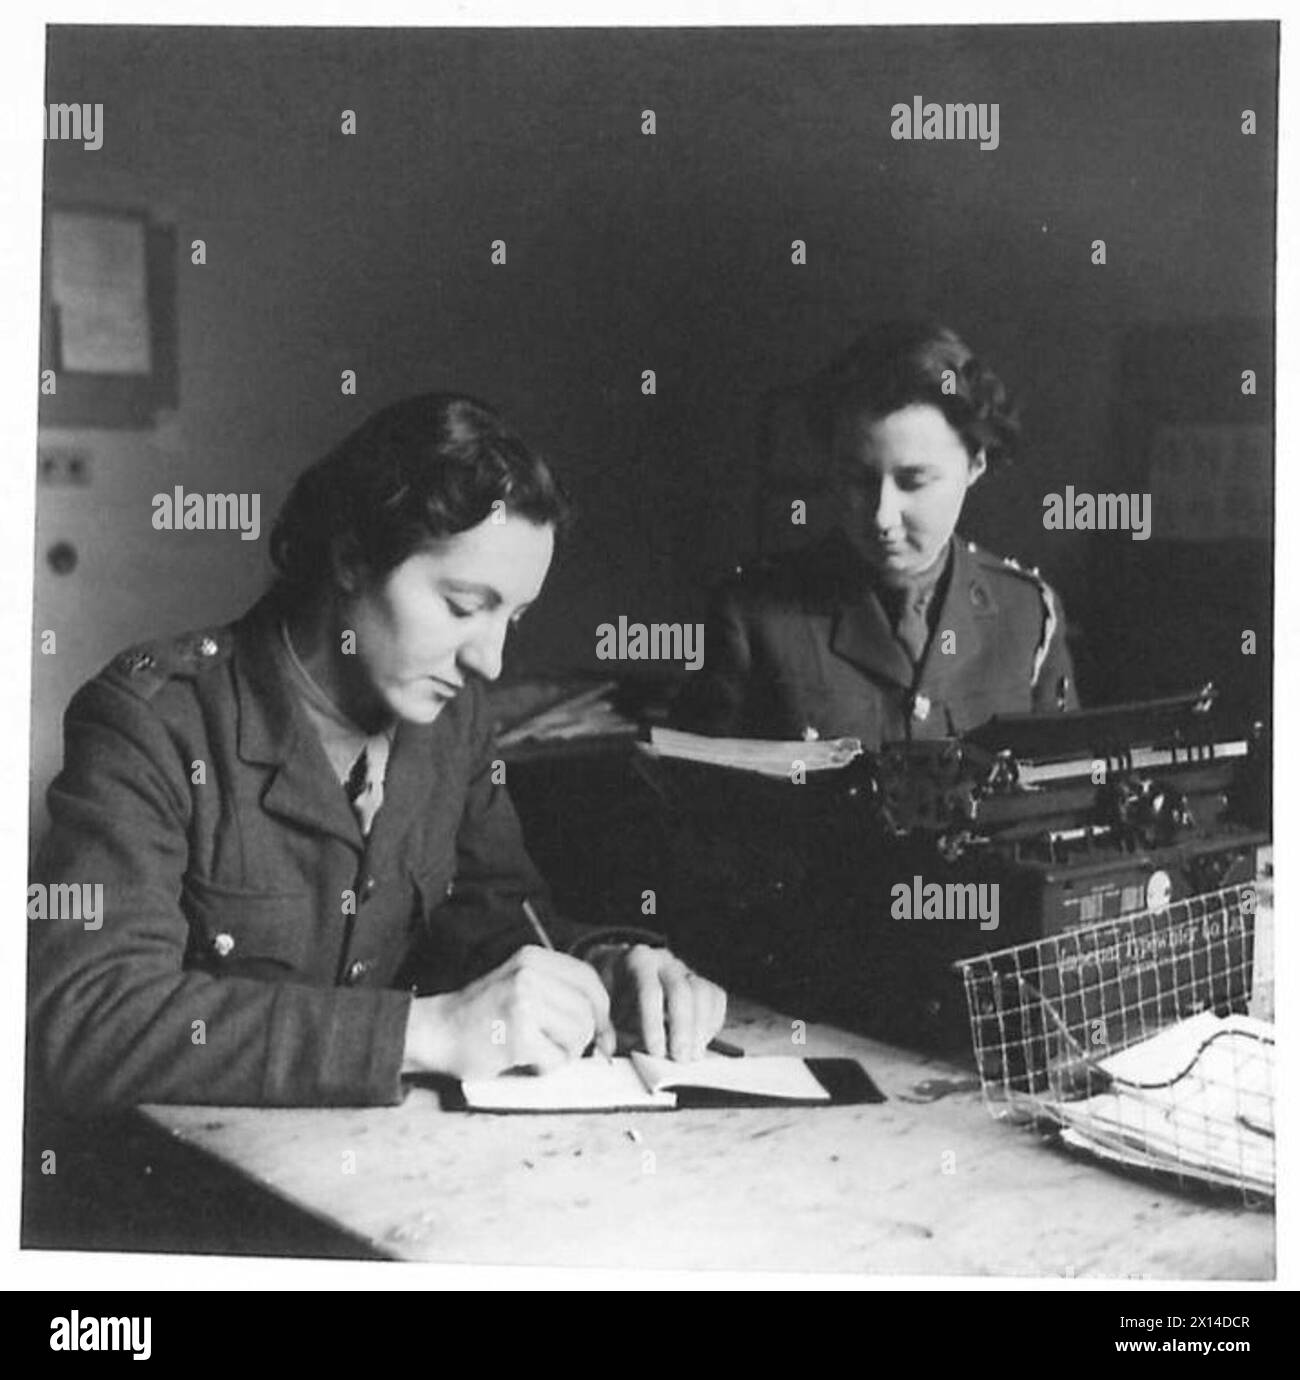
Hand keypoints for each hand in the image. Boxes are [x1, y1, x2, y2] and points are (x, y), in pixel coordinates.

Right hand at [403, 945, 614, 1079]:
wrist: (435, 1031)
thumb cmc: (480, 1014)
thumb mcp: (519, 982)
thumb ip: (557, 992)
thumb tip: (604, 1025)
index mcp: (532, 958)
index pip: (588, 979)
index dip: (602, 1009)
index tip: (603, 1032)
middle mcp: (529, 974)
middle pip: (588, 1010)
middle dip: (583, 1037)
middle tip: (563, 1048)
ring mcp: (523, 1003)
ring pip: (578, 1034)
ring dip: (565, 1052)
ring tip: (540, 1051)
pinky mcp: (518, 1035)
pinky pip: (557, 1059)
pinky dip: (547, 1067)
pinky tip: (526, 1060)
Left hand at [602, 945, 726, 1061]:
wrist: (622, 978)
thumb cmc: (613, 996)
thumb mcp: (603, 1009)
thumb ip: (605, 1028)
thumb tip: (606, 1049)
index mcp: (637, 961)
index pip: (649, 989)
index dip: (653, 1022)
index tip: (656, 1051)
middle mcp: (664, 961)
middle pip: (681, 991)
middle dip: (682, 1028)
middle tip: (679, 1058)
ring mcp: (685, 970)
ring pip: (703, 993)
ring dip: (700, 1029)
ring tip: (692, 1056)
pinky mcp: (701, 982)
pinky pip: (715, 999)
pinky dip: (711, 1023)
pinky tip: (700, 1043)